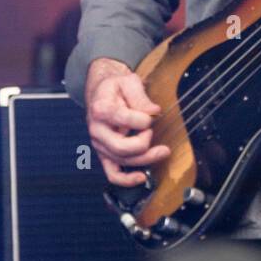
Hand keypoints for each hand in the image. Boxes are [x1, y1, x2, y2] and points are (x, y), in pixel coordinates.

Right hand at [84, 57, 170, 187]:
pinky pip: (112, 174)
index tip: (151, 116)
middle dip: (143, 143)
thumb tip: (154, 112)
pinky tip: (142, 177)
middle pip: (120, 147)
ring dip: (145, 159)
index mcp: (101, 109)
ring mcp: (100, 144)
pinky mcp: (105, 154)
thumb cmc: (116, 87)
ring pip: (121, 161)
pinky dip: (126, 179)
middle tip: (152, 132)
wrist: (102, 92)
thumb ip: (140, 96)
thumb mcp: (129, 82)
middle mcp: (97, 129)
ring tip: (163, 151)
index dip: (142, 120)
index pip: (122, 118)